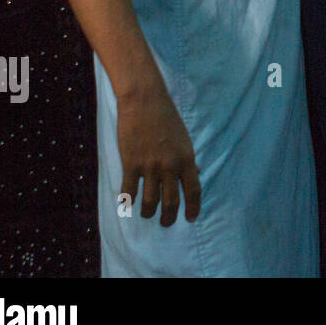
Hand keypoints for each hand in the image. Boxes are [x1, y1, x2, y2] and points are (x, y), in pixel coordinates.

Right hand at [116, 79, 200, 225]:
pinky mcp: (131, 163)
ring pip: (150, 201)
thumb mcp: (185, 138)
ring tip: (147, 215)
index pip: (194, 190)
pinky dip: (128, 201)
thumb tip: (198, 172)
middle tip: (166, 223)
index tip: (191, 218)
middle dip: (169, 217)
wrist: (145, 101)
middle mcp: (170, 166)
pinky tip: (127, 205)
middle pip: (171, 201)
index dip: (193, 207)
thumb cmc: (166, 117)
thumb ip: (189, 158)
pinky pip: (129, 191)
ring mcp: (150, 166)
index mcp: (187, 158)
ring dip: (149, 212)